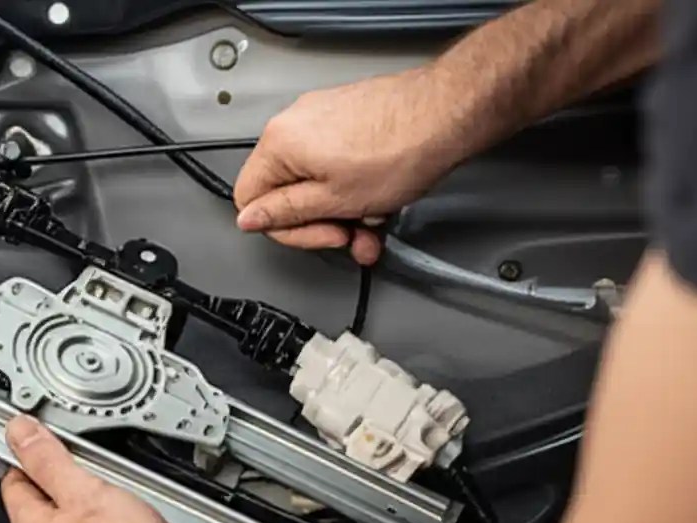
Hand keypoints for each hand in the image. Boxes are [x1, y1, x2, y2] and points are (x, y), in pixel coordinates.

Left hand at [0, 415, 214, 522]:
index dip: (30, 456)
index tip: (45, 440)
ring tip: (119, 498)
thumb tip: (18, 433)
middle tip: (91, 467)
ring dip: (92, 511)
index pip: (14, 482)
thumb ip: (49, 460)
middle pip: (44, 508)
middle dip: (65, 484)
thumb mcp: (86, 492)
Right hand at [233, 67, 465, 264]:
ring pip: (317, 180)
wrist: (447, 114)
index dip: (283, 228)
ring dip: (343, 209)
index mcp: (279, 143)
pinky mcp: (347, 115)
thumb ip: (284, 212)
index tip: (316, 235)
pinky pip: (336, 162)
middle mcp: (294, 123)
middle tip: (350, 234)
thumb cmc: (401, 150)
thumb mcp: (333, 201)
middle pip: (286, 191)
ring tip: (374, 220)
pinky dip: (354, 185)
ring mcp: (322, 116)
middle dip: (322, 221)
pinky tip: (380, 197)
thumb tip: (249, 218)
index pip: (251, 199)